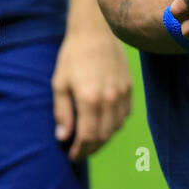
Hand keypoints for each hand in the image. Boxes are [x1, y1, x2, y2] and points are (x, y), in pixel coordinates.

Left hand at [52, 26, 132, 161]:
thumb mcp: (59, 84)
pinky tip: (104, 122)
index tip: (72, 156)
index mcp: (90, 99)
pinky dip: (115, 124)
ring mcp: (122, 94)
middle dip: (91, 148)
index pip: (88, 136)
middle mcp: (110, 99)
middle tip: (79, 151)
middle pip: (104, 136)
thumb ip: (62, 112)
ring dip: (104, 137)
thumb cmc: (73, 57)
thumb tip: (63, 137)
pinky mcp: (130, 88)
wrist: (96, 33)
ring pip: (116, 127)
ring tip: (91, 139)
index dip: (80, 150)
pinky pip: (125, 115)